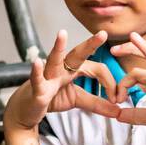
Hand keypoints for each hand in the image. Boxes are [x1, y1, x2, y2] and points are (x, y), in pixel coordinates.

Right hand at [4, 29, 125, 130]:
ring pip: (54, 60)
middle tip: (103, 34)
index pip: (97, 69)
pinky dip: (37, 71)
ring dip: (58, 47)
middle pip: (77, 54)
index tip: (117, 98)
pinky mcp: (37, 89)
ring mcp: (48, 77)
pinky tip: (37, 62)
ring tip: (62, 34)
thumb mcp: (77, 100)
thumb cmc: (50, 98)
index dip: (110, 83)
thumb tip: (118, 110)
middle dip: (90, 44)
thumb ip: (96, 103)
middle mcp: (61, 69)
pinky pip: (37, 79)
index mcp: (74, 70)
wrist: (27, 110)